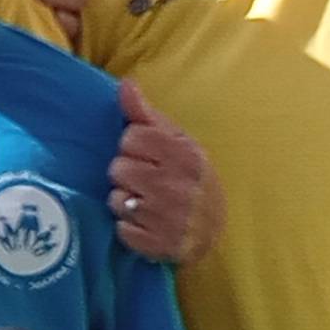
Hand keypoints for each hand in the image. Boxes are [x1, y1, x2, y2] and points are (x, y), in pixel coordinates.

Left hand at [109, 83, 219, 265]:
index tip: (146, 155)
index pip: (131, 138)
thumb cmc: (189, 178)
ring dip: (125, 201)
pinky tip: (146, 223)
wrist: (213, 231)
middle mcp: (177, 186)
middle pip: (118, 168)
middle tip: (145, 181)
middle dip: (127, 174)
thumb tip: (125, 85)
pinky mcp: (157, 245)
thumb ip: (147, 115)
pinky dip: (129, 227)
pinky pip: (120, 228)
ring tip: (145, 202)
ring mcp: (167, 218)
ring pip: (116, 199)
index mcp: (184, 155)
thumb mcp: (178, 142)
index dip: (133, 146)